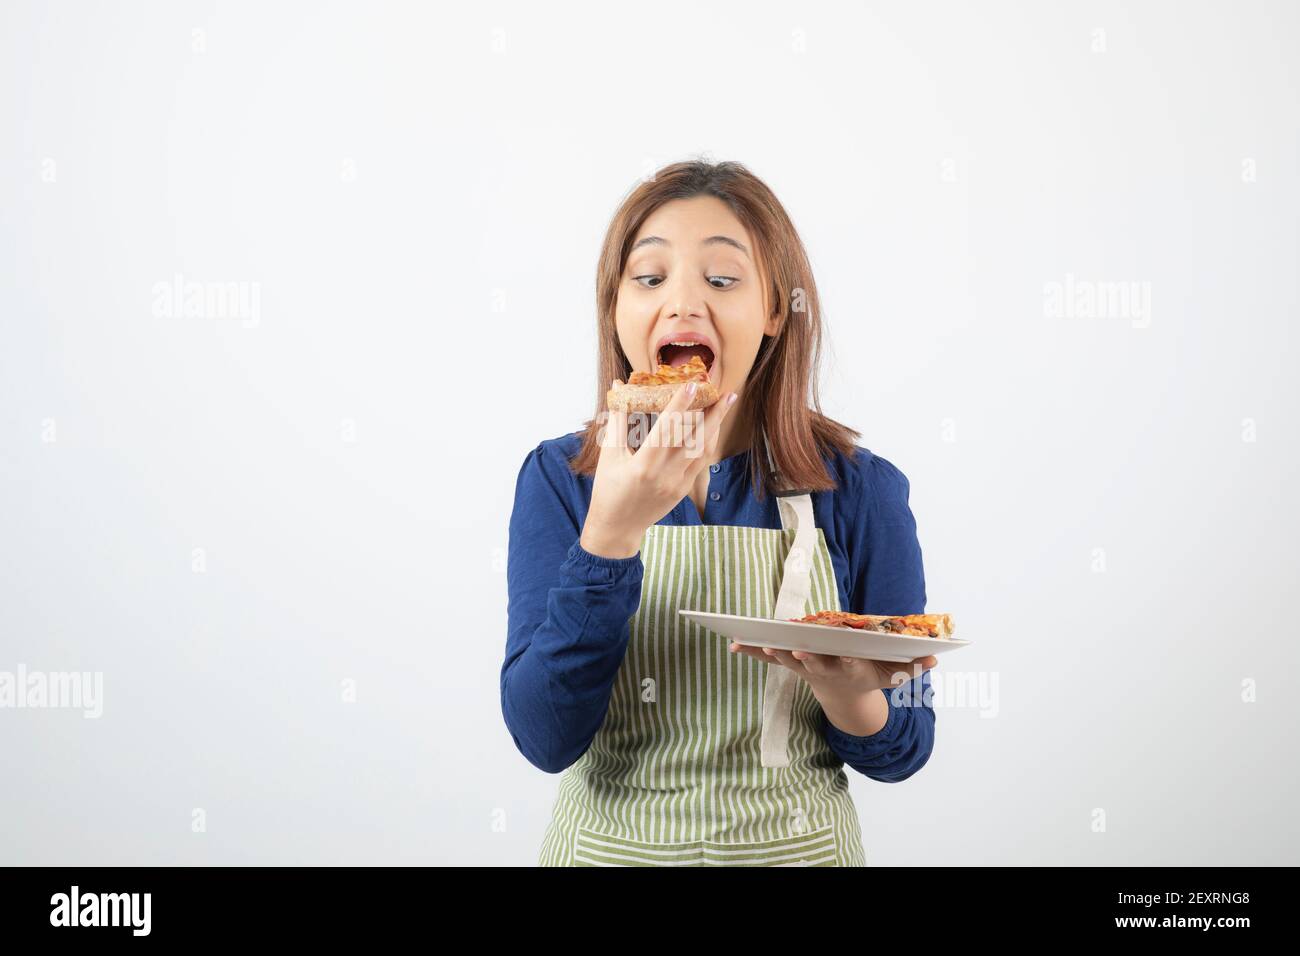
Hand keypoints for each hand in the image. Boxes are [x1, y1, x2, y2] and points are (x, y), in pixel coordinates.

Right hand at [580, 366, 736, 558]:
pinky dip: (708, 442)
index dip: (680, 406)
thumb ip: (617, 421)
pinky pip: (701, 462)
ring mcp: (678, 484)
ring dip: (715, 426)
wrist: (618, 528)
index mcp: (643, 466)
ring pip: (704, 451)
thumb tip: (619, 386)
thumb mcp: (609, 456)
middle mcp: (665, 475)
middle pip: (695, 440)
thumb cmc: (608, 490)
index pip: (666, 430)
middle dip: (714, 414)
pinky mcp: (684, 490)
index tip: (692, 385)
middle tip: (727, 392)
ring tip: (724, 404)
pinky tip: (712, 427)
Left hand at [729, 642, 936, 698]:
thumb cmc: (873, 676)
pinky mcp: (792, 665)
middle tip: (790, 651)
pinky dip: (751, 651)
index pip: (845, 665)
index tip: (829, 654)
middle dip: (801, 658)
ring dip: (769, 654)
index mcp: (851, 671)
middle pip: (812, 664)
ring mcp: (807, 669)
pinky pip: (769, 657)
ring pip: (786, 661)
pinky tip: (731, 643)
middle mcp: (827, 671)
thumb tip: (934, 659)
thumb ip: (912, 667)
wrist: (847, 698)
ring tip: (752, 643)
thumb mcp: (895, 674)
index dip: (836, 661)